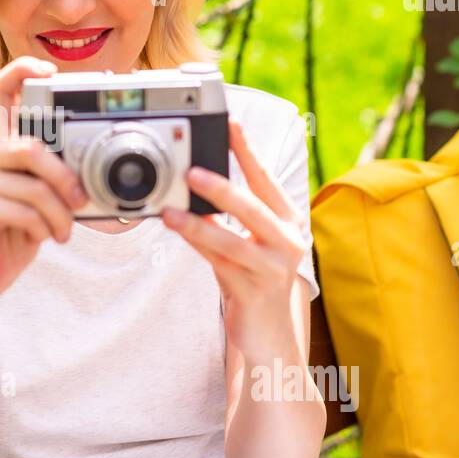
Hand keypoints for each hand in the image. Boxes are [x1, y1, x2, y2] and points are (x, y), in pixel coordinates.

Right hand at [0, 56, 87, 310]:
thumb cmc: (15, 235)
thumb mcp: (42, 200)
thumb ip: (55, 176)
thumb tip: (90, 169)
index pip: (0, 93)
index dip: (22, 72)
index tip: (50, 71)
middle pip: (33, 148)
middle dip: (65, 180)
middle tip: (79, 204)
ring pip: (36, 186)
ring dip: (59, 215)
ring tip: (60, 231)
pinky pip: (26, 211)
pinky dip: (45, 229)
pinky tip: (41, 238)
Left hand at [160, 116, 306, 354]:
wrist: (269, 334)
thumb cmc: (254, 279)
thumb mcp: (247, 242)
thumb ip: (229, 217)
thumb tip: (196, 184)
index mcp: (288, 221)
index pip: (267, 180)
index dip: (248, 151)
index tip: (231, 123)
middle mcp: (288, 242)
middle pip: (253, 208)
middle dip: (221, 188)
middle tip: (191, 171)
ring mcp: (273, 269)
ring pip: (233, 241)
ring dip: (199, 224)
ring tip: (171, 212)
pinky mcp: (253, 292)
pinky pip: (220, 264)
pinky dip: (197, 246)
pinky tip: (178, 232)